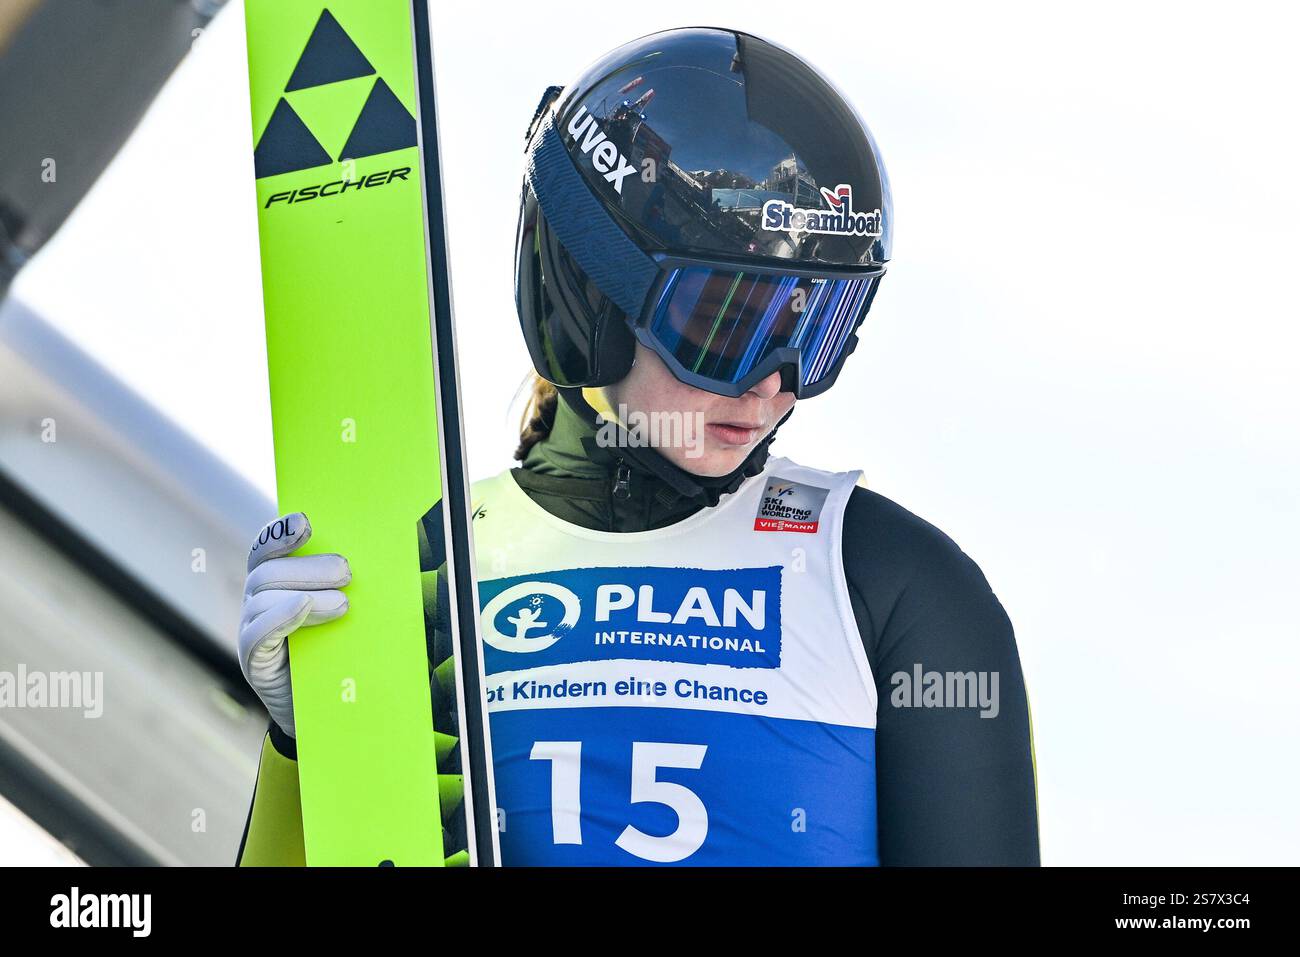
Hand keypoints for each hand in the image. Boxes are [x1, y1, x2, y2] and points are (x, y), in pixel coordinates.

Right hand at [238, 513, 349, 737]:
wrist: (332, 710)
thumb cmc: (342, 651)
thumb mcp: (346, 614)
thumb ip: (344, 587)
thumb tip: (378, 556)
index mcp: (277, 584)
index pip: (266, 549)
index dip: (279, 533)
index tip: (305, 522)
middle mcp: (257, 603)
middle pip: (268, 571)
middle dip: (308, 566)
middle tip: (347, 572)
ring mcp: (252, 631)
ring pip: (263, 597)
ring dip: (305, 592)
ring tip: (343, 604)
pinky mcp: (254, 661)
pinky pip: (258, 633)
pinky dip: (281, 616)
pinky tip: (303, 608)